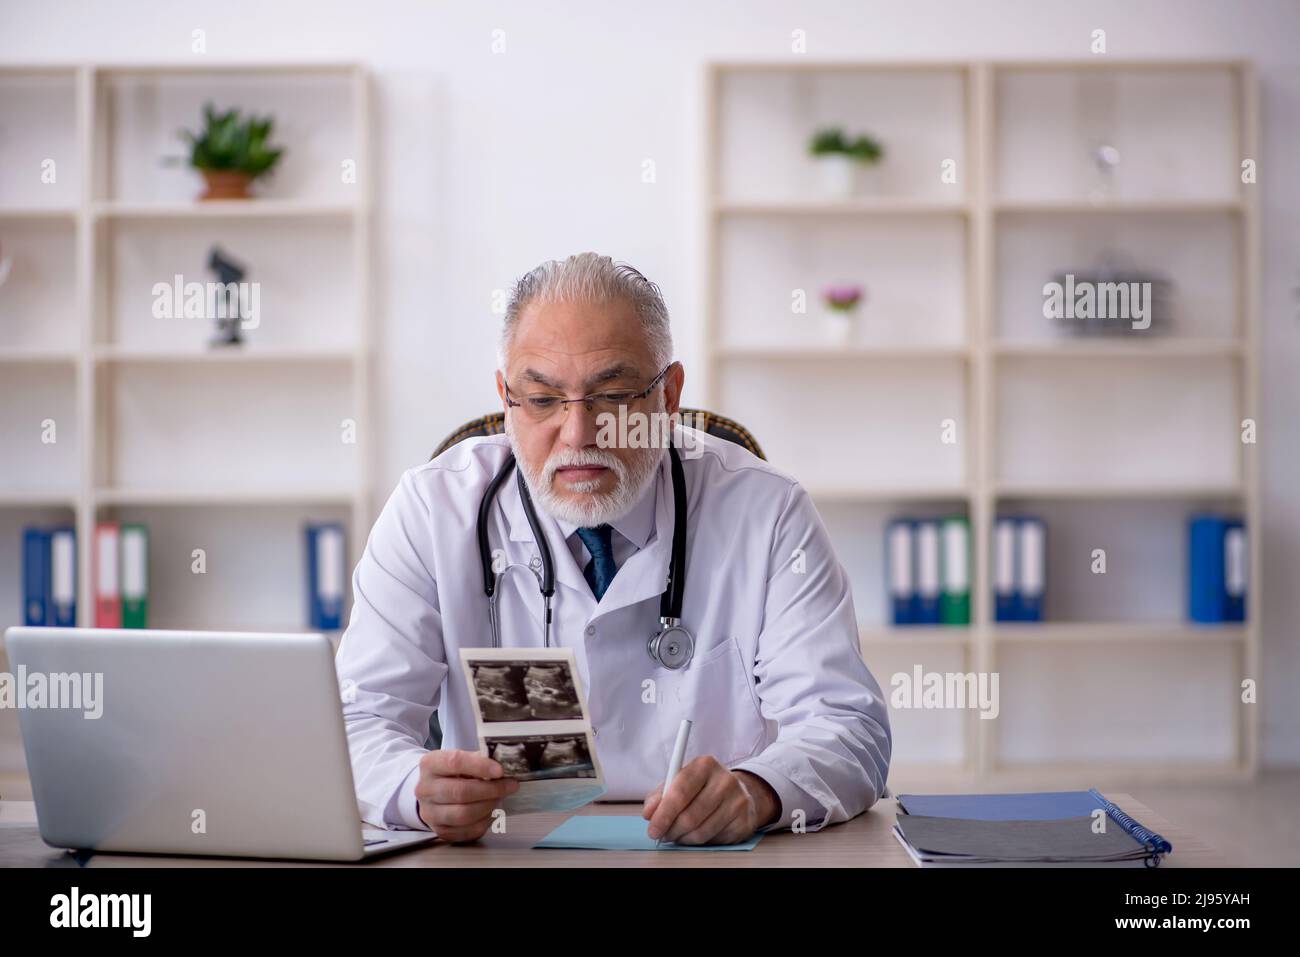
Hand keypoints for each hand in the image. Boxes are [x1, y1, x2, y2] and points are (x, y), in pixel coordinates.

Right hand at [415, 749, 519, 842]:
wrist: (434, 789)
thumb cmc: (452, 772)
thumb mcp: (462, 758)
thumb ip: (479, 759)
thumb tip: (504, 764)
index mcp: (430, 765)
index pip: (455, 762)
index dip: (480, 766)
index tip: (500, 770)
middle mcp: (425, 789)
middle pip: (461, 792)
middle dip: (491, 789)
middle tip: (509, 785)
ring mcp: (430, 813)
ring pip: (464, 814)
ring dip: (489, 806)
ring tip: (499, 797)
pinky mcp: (440, 830)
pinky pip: (468, 831)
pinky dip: (485, 821)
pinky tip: (491, 811)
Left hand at [641, 756, 779, 844]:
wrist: (738, 792)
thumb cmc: (702, 787)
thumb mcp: (679, 782)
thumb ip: (660, 796)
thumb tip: (649, 814)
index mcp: (705, 765)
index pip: (680, 793)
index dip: (663, 814)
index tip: (653, 829)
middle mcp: (725, 780)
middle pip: (690, 816)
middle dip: (671, 830)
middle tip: (662, 835)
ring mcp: (738, 801)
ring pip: (701, 832)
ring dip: (683, 838)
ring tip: (678, 834)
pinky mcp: (744, 821)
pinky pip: (714, 840)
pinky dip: (699, 842)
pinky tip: (697, 833)